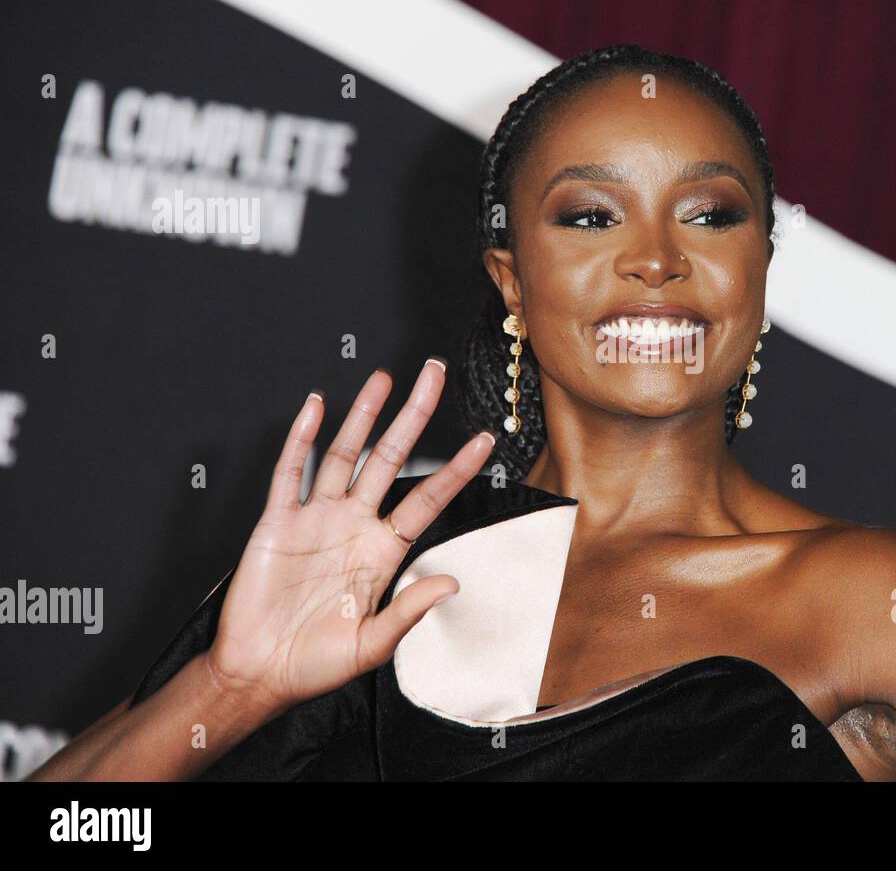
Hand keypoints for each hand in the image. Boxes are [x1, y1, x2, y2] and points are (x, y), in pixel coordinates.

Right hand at [204, 361, 492, 716]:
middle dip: (413, 416)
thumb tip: (452, 583)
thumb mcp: (371, 645)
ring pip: (343, 455)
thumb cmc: (314, 664)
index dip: (456, 469)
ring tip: (383, 379)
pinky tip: (316, 406)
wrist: (258, 673)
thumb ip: (409, 612)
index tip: (485, 440)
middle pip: (390, 459)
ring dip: (363, 415)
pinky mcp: (277, 523)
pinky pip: (290, 472)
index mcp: (383, 551)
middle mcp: (354, 525)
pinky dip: (301, 437)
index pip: (428, 499)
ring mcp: (316, 519)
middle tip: (434, 374)